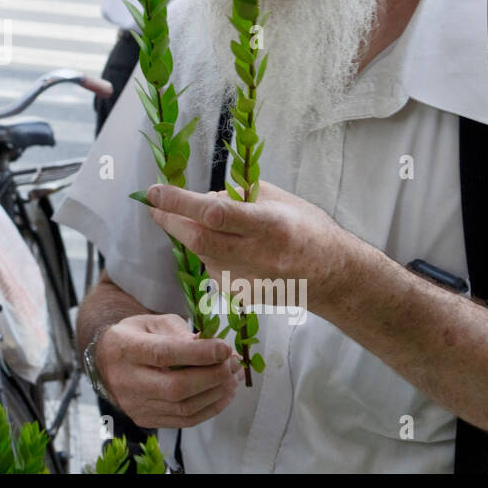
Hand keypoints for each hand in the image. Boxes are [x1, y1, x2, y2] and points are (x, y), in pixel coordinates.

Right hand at [96, 313, 241, 428]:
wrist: (107, 361)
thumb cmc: (136, 336)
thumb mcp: (154, 322)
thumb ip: (181, 332)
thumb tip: (213, 346)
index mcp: (125, 348)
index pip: (163, 354)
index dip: (198, 353)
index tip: (224, 348)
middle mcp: (126, 381)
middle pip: (175, 387)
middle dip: (212, 376)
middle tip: (232, 364)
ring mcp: (135, 405)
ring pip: (183, 408)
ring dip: (216, 394)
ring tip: (233, 378)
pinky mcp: (145, 420)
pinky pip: (184, 421)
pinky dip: (210, 409)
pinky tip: (224, 394)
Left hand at [145, 181, 354, 311]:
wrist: (332, 276)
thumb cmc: (307, 228)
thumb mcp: (277, 198)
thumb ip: (237, 195)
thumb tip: (201, 199)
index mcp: (269, 225)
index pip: (215, 213)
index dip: (179, 202)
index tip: (155, 192)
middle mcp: (257, 256)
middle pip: (198, 239)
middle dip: (170, 220)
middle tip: (156, 205)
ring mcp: (248, 280)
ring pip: (201, 254)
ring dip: (191, 235)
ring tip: (206, 223)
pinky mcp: (241, 296)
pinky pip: (212, 269)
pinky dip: (209, 253)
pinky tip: (228, 247)